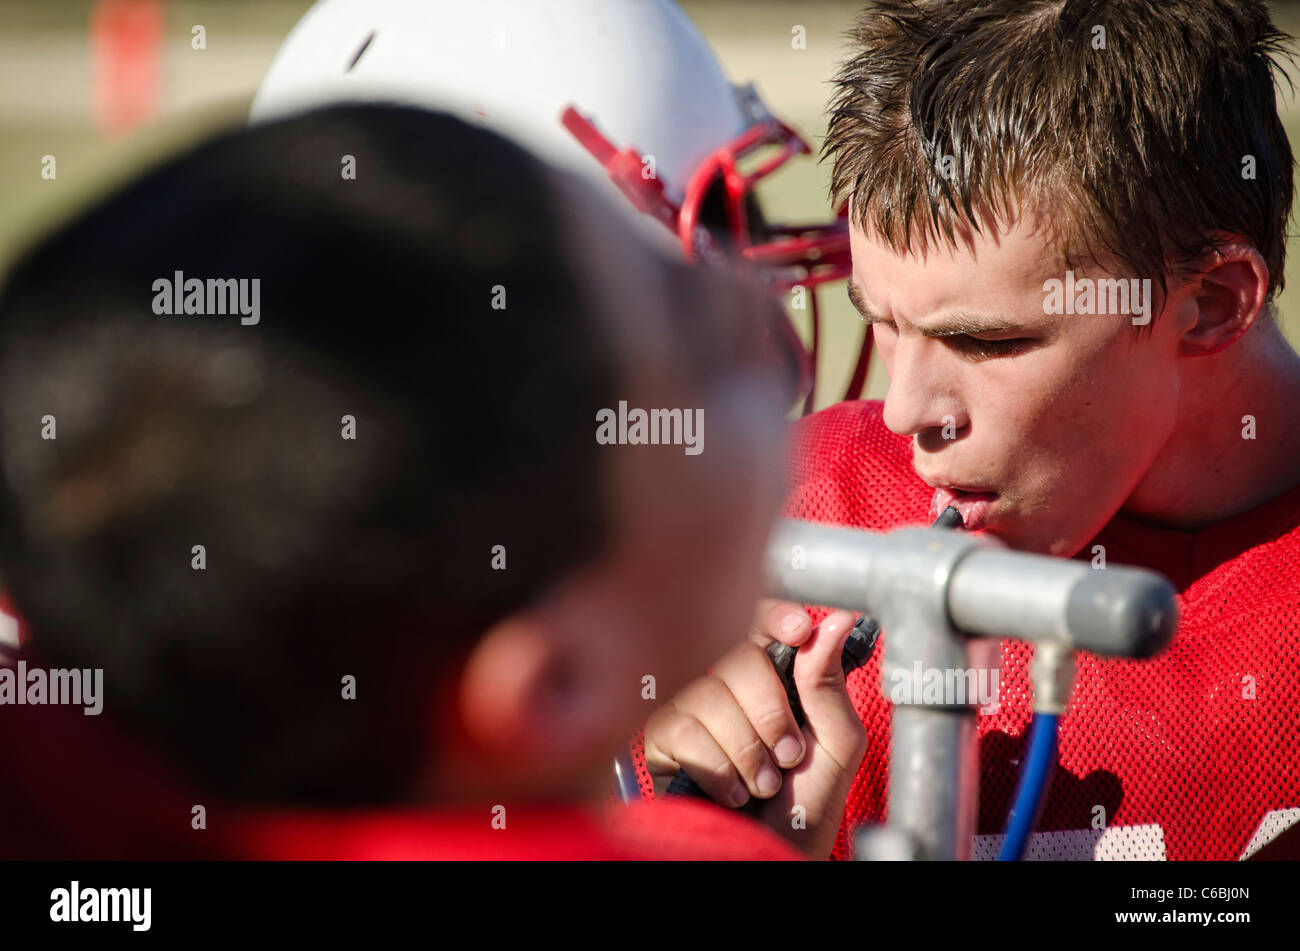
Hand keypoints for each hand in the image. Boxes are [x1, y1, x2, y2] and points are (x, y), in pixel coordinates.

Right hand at [643, 600, 867, 857]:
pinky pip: (682, 729)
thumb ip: (830, 682)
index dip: (775, 618)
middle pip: (735, 654)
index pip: (759, 620)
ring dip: (746, 749)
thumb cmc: (807, 805)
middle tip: (788, 753)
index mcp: (769, 672)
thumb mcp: (838, 743)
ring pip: (708, 694)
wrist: (773, 852)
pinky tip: (733, 791)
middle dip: (770, 711)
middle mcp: (724, 682)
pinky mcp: (660, 738)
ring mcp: (689, 705)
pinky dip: (718, 768)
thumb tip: (839, 620)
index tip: (798, 631)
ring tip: (763, 782)